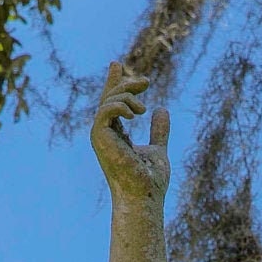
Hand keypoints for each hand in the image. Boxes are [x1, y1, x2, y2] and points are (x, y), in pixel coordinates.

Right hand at [92, 62, 169, 206]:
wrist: (144, 197)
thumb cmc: (149, 181)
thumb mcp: (157, 149)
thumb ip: (158, 131)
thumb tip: (162, 109)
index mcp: (114, 136)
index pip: (111, 104)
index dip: (113, 83)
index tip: (117, 64)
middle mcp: (104, 135)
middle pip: (109, 98)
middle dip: (125, 84)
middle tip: (147, 82)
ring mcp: (100, 136)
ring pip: (108, 101)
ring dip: (127, 97)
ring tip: (143, 110)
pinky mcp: (99, 137)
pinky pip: (106, 109)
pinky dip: (120, 105)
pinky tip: (136, 113)